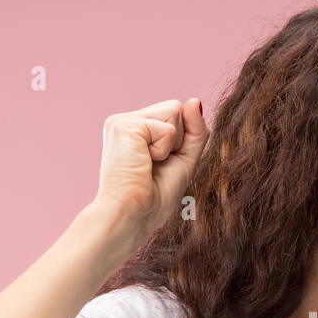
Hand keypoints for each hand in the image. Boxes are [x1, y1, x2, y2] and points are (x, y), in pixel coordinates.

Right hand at [93, 97, 209, 236]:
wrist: (132, 216)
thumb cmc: (153, 199)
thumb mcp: (183, 160)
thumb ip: (194, 131)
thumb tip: (195, 101)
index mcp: (136, 131)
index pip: (175, 115)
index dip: (179, 143)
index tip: (158, 167)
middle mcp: (126, 122)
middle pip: (176, 108)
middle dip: (177, 141)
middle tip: (154, 166)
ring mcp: (122, 121)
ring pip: (174, 110)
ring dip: (171, 144)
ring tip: (148, 164)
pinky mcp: (124, 124)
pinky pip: (168, 126)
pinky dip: (164, 149)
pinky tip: (144, 162)